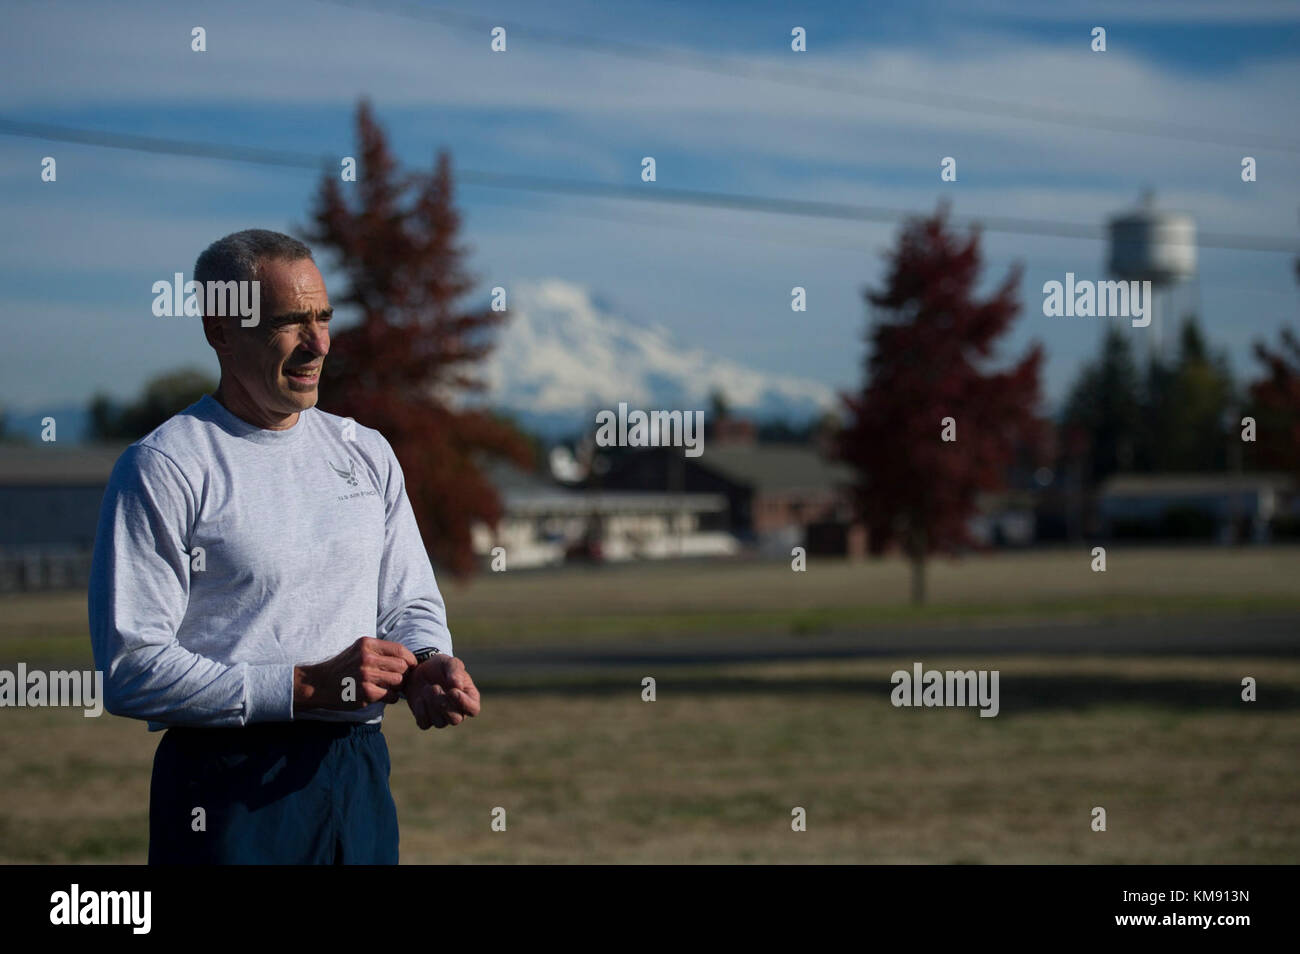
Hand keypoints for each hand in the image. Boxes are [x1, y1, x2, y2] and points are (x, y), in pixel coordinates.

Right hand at [294, 637, 416, 710]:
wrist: (319, 684)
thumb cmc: (343, 667)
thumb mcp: (358, 650)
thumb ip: (380, 651)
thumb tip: (408, 659)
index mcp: (367, 644)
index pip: (400, 650)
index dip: (410, 659)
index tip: (411, 666)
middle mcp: (367, 658)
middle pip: (402, 666)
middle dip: (404, 674)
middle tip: (397, 679)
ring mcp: (366, 676)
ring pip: (398, 681)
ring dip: (397, 687)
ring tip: (387, 687)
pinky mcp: (365, 693)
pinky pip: (391, 696)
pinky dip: (390, 698)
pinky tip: (380, 696)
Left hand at [403, 654, 480, 728]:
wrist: (420, 669)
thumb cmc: (440, 667)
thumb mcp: (449, 663)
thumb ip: (456, 671)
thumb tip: (457, 686)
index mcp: (469, 697)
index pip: (473, 709)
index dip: (464, 703)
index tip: (452, 691)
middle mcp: (457, 711)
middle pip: (456, 719)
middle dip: (444, 704)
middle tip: (434, 687)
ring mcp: (441, 717)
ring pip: (440, 723)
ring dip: (431, 706)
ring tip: (426, 688)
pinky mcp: (426, 719)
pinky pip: (424, 724)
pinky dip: (421, 712)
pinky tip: (419, 698)